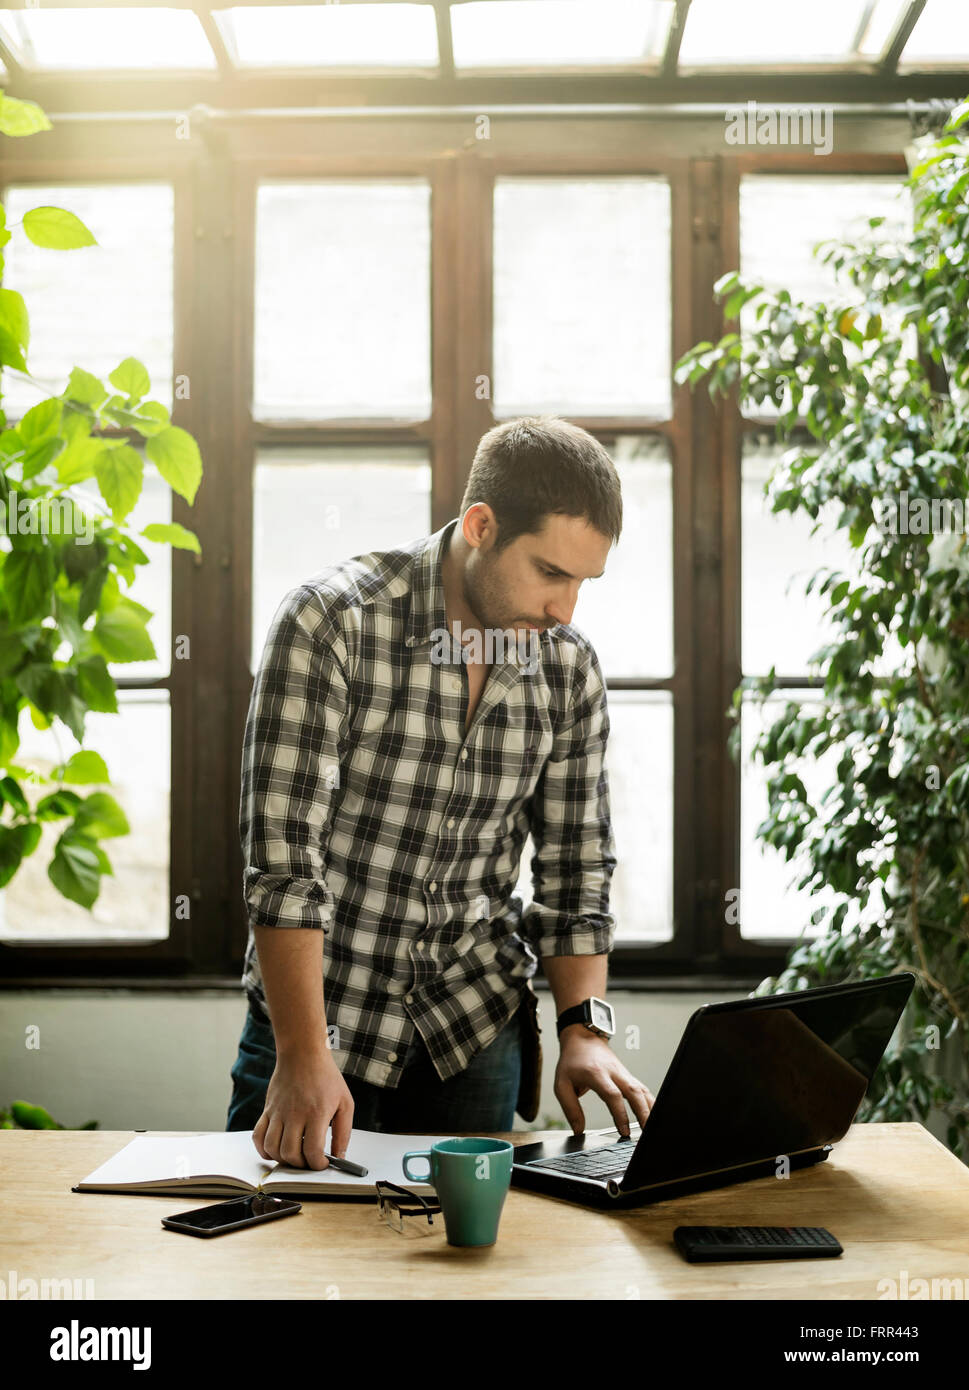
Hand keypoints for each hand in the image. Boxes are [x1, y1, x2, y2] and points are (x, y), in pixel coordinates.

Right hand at [252, 1046, 354, 1170]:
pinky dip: (263, 1149)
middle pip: (290, 1153)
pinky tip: (275, 1150)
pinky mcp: (267, 1109)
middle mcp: (295, 1114)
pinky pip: (257, 1136)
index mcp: (316, 1113)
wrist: (302, 1053)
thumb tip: (340, 1156)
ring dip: (282, 1159)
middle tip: (309, 1161)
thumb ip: (344, 1132)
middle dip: (300, 1165)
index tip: (322, 1164)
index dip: (318, 1164)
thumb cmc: (326, 1077)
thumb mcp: (345, 1102)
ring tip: (294, 1155)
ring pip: (272, 1148)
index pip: (312, 1151)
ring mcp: (278, 1112)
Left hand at [554, 1027, 654, 1136]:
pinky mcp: (627, 1075)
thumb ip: (570, 1108)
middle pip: (633, 1091)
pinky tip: (654, 1115)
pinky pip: (642, 1088)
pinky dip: (650, 1102)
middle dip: (642, 1112)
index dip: (620, 1114)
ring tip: (652, 1128)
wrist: (581, 1038)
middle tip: (646, 1131)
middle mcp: (613, 1072)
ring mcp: (623, 1072)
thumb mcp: (561, 1084)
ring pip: (642, 1089)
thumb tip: (578, 1130)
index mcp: (596, 1074)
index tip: (623, 1131)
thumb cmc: (571, 1061)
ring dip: (650, 1108)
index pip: (612, 1095)